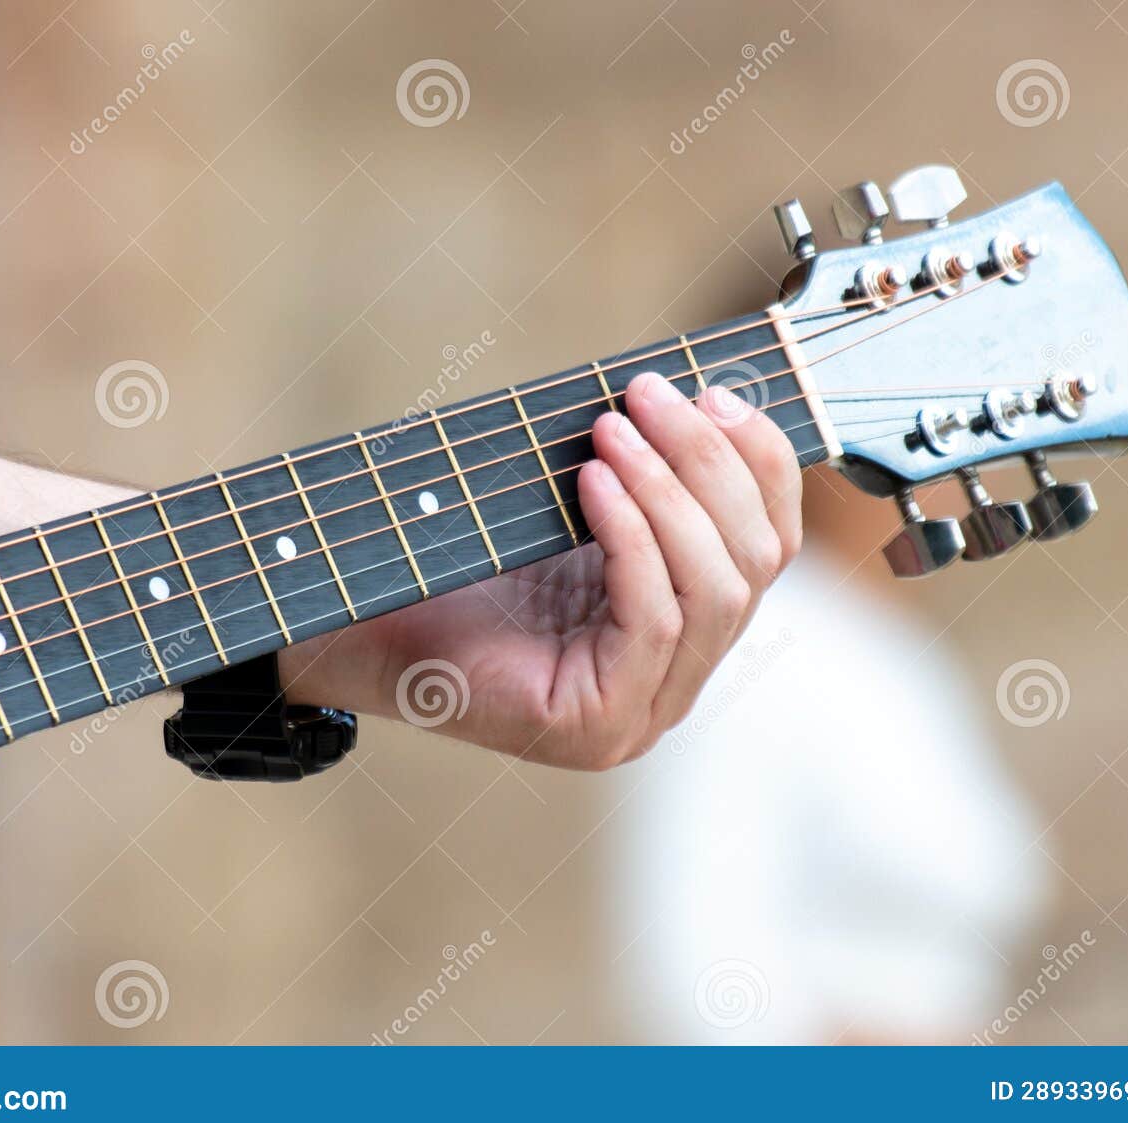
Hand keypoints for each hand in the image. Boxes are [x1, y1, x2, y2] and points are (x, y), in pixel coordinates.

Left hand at [277, 371, 802, 769]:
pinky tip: (592, 481)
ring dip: (671, 493)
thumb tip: (700, 393)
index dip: (759, 463)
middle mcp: (677, 680)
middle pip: (753, 564)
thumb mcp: (568, 513)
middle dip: (710, 465)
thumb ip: (642, 478)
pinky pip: (653, 619)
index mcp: (684, 628)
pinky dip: (632, 538)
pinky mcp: (601, 727)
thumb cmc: (455, 568)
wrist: (360, 632)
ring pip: (716, 592)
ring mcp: (645, 713)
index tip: (717, 389)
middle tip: (652, 394)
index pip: (768, 545)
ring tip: (614, 430)